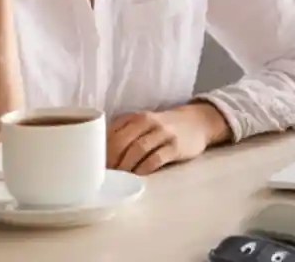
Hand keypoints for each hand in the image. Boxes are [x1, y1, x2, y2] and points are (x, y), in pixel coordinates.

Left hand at [107, 102, 230, 174]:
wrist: (198, 122)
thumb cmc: (164, 127)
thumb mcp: (144, 123)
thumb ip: (126, 132)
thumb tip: (102, 156)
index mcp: (137, 117)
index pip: (113, 132)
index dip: (102, 150)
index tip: (96, 165)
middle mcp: (148, 122)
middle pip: (123, 141)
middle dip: (111, 160)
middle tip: (106, 175)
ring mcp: (163, 133)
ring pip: (138, 149)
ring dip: (125, 166)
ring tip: (119, 178)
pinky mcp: (175, 146)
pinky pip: (156, 158)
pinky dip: (144, 169)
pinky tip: (138, 176)